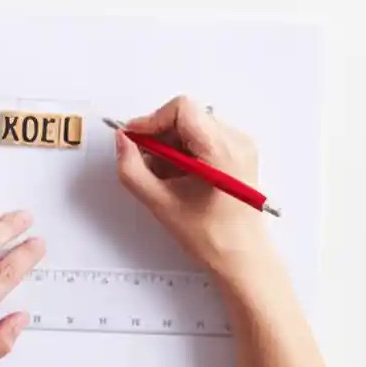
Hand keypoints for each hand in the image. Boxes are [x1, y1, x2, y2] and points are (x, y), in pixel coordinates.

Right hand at [115, 96, 270, 283]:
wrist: (243, 257)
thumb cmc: (213, 238)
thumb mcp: (161, 204)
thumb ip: (132, 170)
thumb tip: (122, 142)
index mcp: (222, 151)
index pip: (182, 109)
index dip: (152, 120)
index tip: (135, 138)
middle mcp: (236, 141)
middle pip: (186, 116)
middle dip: (159, 136)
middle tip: (145, 161)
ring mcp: (240, 145)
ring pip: (193, 125)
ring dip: (170, 145)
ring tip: (164, 176)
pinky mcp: (238, 152)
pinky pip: (204, 137)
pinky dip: (184, 151)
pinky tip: (179, 177)